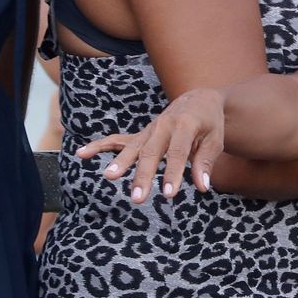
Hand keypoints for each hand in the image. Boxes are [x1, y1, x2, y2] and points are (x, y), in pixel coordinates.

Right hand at [78, 87, 224, 202]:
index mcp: (185, 124)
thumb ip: (206, 162)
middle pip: (151, 152)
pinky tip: (82, 153)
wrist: (197, 100)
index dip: (173, 173)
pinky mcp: (140, 134)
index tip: (169, 194)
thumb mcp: (215, 140)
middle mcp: (164, 125)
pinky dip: (100, 145)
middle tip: (137, 198)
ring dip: (121, 163)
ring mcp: (149, 129)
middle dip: (143, 175)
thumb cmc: (210, 123)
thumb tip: (202, 186)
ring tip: (110, 178)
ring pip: (133, 147)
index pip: (177, 152)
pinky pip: (117, 139)